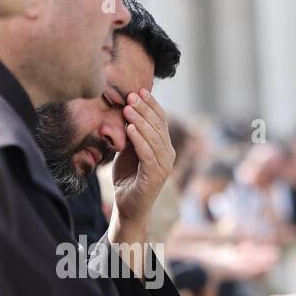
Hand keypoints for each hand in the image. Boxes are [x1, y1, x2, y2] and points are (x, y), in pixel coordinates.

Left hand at [112, 89, 174, 229]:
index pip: (161, 120)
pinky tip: (129, 129)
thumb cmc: (128, 177)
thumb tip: (126, 109)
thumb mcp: (129, 150)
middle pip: (158, 126)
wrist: (128, 206)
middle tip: (131, 95)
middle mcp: (168, 154)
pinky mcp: (155, 177)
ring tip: (128, 108)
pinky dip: (138, 140)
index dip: (151, 104)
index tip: (139, 90)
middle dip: (144, 109)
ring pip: (154, 138)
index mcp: (164, 146)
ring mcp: (164, 166)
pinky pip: (147, 154)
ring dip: (140, 121)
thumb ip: (131, 133)